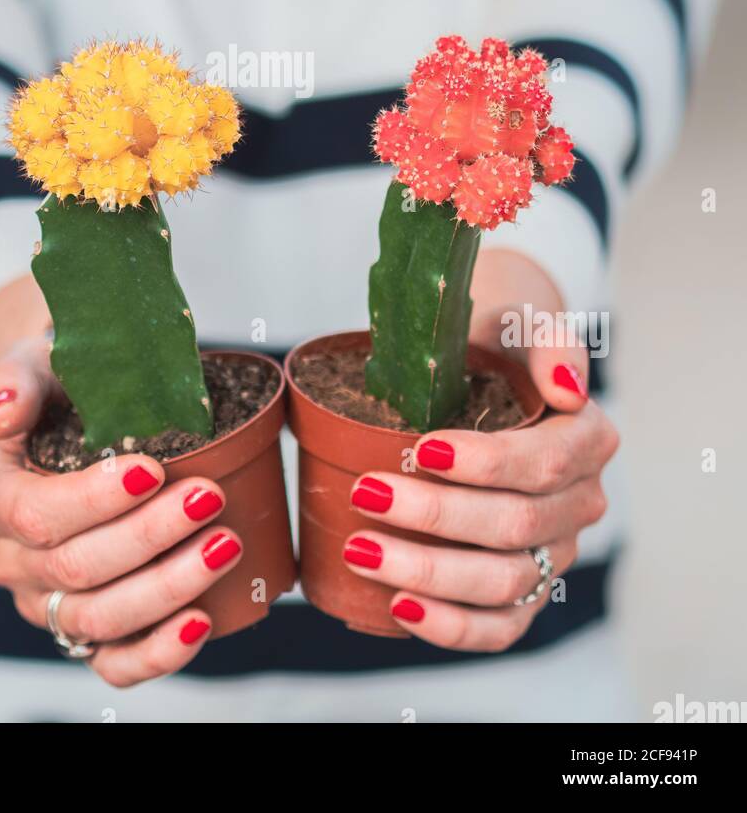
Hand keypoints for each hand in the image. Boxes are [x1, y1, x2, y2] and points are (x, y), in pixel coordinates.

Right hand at [0, 339, 240, 686]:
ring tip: (225, 545)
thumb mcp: (36, 364)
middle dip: (150, 535)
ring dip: (169, 586)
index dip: (95, 500)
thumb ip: (16, 380)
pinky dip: (159, 651)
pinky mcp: (82, 630)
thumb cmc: (61, 387)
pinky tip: (203, 621)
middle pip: (76, 568)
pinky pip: (113, 662)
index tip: (154, 469)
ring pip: (101, 617)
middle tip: (211, 498)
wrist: (76, 413)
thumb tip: (1, 414)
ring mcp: (44, 603)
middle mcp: (8, 560)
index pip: (36, 515)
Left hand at [343, 350, 618, 651]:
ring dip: (429, 571)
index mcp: (588, 440)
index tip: (421, 449)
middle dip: (436, 515)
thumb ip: (550, 341)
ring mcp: (555, 552)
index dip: (484, 463)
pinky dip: (451, 626)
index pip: (542, 463)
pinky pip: (501, 627)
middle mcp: (581, 503)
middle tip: (367, 493)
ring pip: (503, 582)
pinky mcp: (525, 589)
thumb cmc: (495, 344)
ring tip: (362, 549)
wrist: (488, 369)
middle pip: (516, 525)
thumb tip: (567, 389)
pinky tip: (400, 607)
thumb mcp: (519, 323)